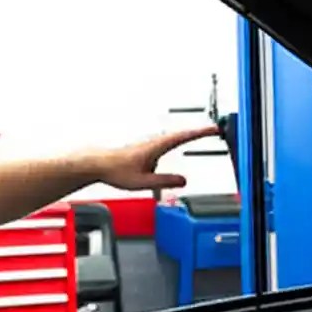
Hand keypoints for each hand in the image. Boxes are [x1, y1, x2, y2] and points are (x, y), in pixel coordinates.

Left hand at [91, 125, 219, 190]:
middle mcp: (153, 142)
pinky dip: (175, 143)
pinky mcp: (144, 149)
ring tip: (202, 133)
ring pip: (172, 139)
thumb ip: (164, 181)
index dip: (199, 133)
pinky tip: (177, 145)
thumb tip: (183, 180)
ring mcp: (149, 144)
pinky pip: (164, 145)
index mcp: (156, 147)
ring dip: (187, 135)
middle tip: (214, 129)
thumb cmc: (115, 170)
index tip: (214, 129)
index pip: (183, 137)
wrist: (97, 164)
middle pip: (181, 134)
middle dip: (198, 132)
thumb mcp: (142, 182)